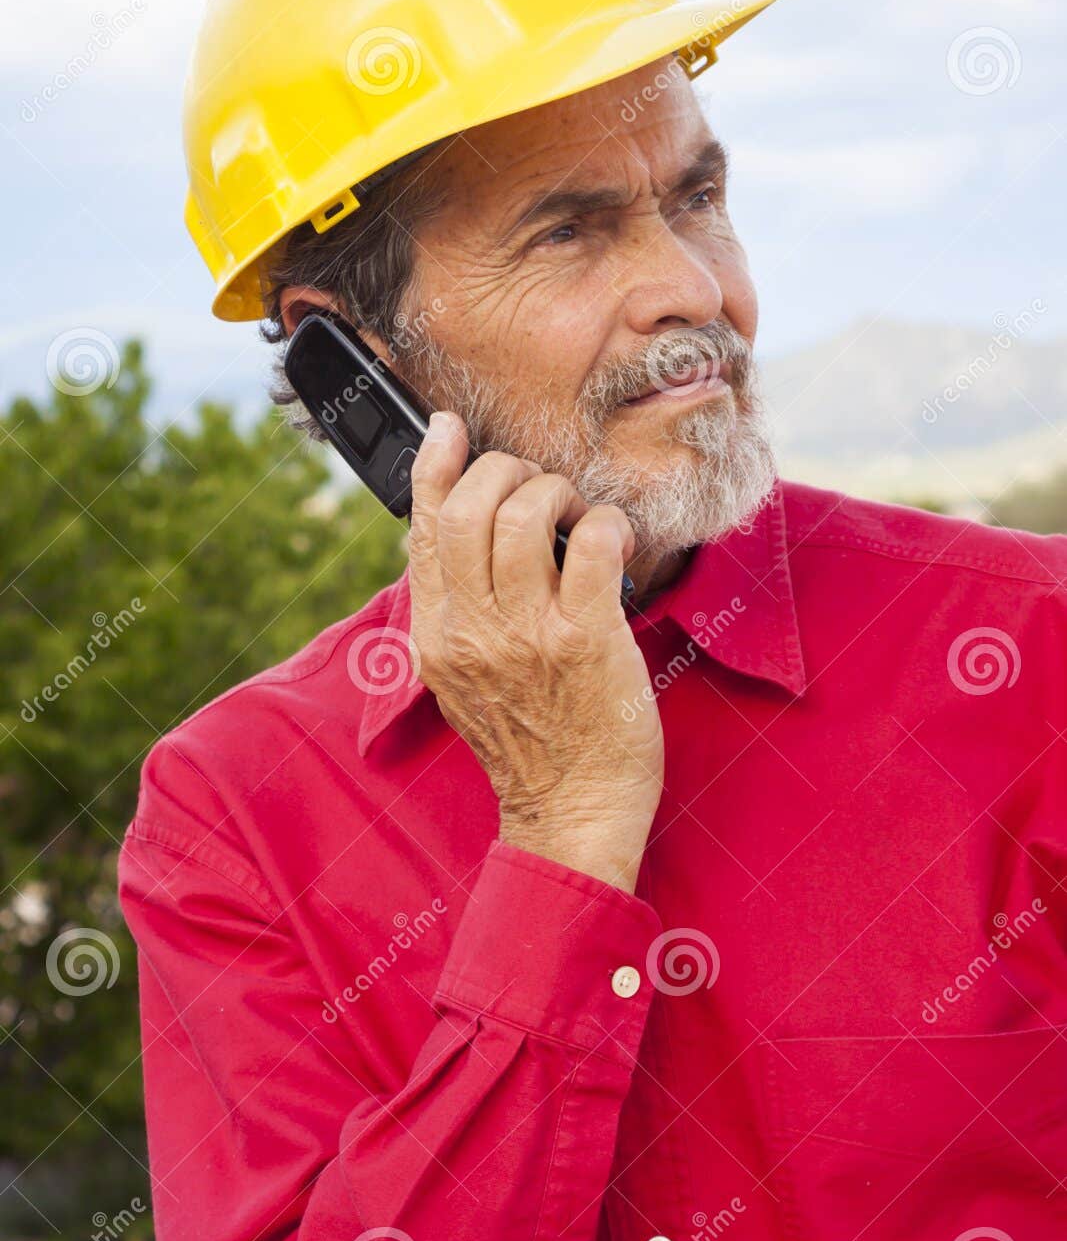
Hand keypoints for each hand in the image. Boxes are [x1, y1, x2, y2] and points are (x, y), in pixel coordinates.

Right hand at [406, 412, 663, 893]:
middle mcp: (472, 630)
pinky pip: (592, 544)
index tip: (449, 429)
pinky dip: (608, 524)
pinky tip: (614, 538)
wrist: (573, 811)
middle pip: (469, 506)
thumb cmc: (530, 740)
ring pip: (525, 514)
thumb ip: (454, 611)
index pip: (423, 528)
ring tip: (577, 516)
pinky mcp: (586, 639)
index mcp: (436, 635)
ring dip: (559, 494)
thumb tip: (450, 537)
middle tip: (538, 485)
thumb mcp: (463, 677)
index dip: (435, 465)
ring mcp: (527, 634)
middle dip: (506, 472)